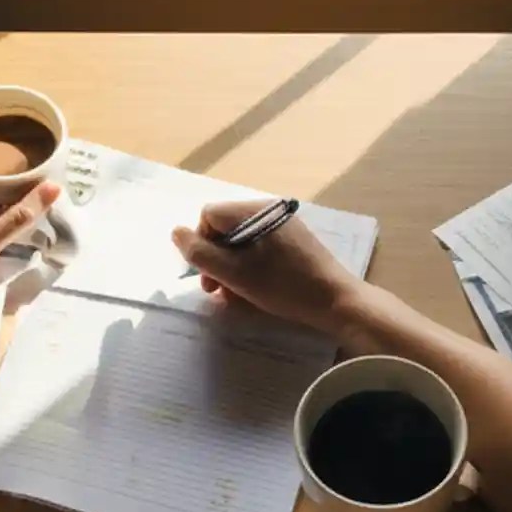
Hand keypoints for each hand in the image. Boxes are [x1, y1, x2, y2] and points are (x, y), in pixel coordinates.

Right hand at [171, 200, 361, 332]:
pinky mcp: (294, 242)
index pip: (209, 217)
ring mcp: (283, 225)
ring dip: (231, 268)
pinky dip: (251, 268)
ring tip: (234, 296)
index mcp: (254, 211)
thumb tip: (176, 232)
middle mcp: (268, 210)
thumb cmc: (283, 286)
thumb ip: (200, 253)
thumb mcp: (234, 273)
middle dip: (215, 260)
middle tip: (216, 291)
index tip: (207, 275)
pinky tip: (254, 291)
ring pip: (242, 243)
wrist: (335, 301)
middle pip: (225, 229)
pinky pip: (261, 249)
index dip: (201, 245)